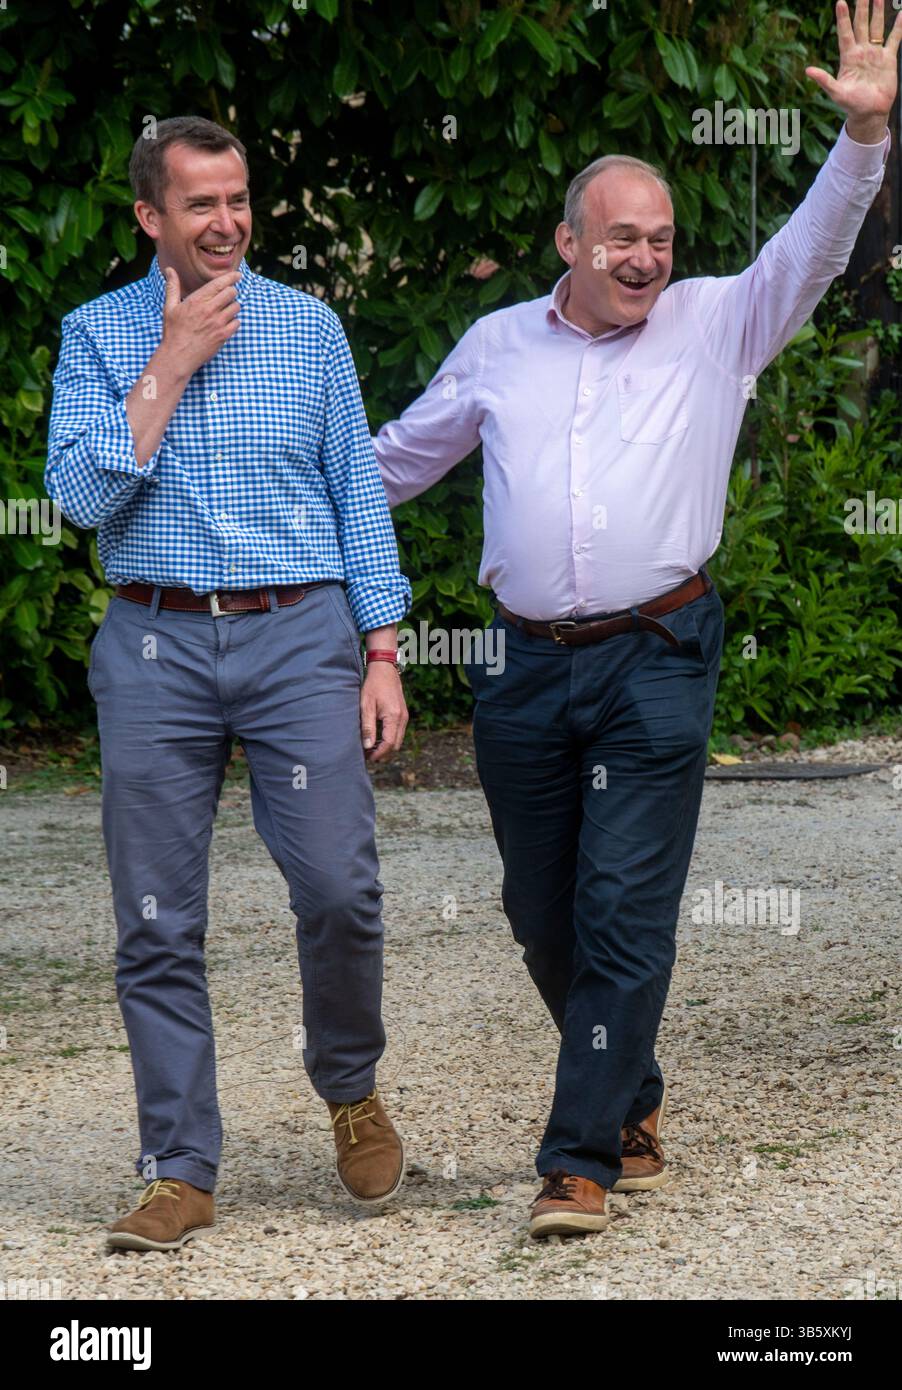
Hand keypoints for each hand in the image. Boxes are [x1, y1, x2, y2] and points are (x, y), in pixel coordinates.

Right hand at [161, 267, 241, 376]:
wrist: (178, 356)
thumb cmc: (173, 331)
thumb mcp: (169, 307)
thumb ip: (172, 287)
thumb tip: (169, 270)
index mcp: (197, 300)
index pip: (220, 283)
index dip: (231, 277)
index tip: (237, 275)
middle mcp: (209, 309)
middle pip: (231, 293)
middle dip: (231, 292)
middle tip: (227, 296)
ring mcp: (218, 323)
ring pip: (236, 307)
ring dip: (232, 306)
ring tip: (224, 311)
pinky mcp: (223, 335)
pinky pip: (237, 323)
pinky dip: (234, 321)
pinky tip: (225, 323)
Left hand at [359, 662, 407, 761]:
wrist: (385, 670)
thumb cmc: (373, 686)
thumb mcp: (366, 705)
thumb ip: (367, 726)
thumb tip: (367, 746)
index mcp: (394, 717)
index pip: (389, 744)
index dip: (378, 754)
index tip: (367, 758)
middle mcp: (402, 719)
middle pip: (395, 745)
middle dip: (382, 753)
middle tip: (366, 755)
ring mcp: (405, 717)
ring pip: (397, 741)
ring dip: (385, 747)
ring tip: (369, 748)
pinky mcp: (403, 715)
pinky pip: (398, 733)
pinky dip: (389, 739)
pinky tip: (376, 738)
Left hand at [806, 0, 901, 137]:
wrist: (870, 113)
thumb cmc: (852, 105)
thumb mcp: (836, 93)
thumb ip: (824, 80)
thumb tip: (808, 70)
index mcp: (848, 58)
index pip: (845, 33)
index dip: (843, 18)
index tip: (840, 2)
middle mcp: (861, 52)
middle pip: (861, 25)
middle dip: (861, 9)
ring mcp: (875, 54)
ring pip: (876, 28)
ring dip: (877, 13)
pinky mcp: (888, 59)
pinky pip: (894, 39)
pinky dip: (898, 27)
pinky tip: (900, 14)